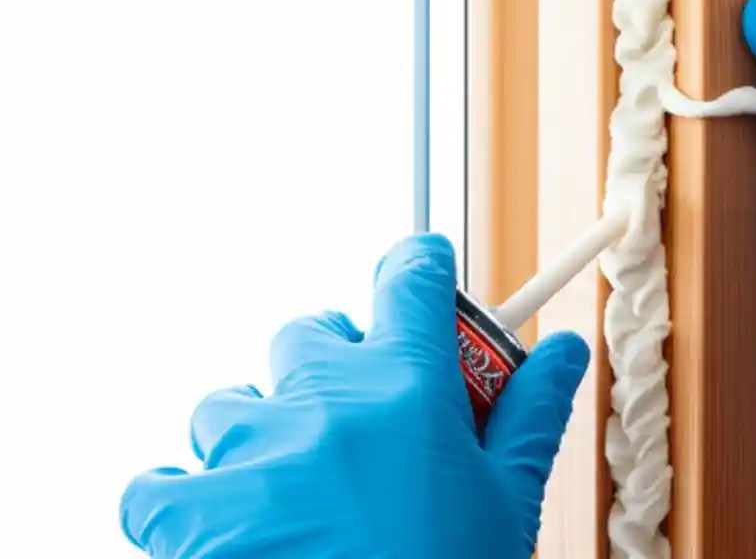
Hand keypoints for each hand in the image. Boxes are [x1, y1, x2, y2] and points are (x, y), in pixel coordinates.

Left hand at [120, 235, 587, 557]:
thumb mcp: (508, 500)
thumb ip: (531, 413)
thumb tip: (567, 350)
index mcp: (411, 390)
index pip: (408, 280)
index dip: (415, 265)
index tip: (417, 266)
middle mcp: (326, 403)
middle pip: (306, 335)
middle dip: (329, 364)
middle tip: (353, 419)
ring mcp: (255, 456)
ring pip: (228, 405)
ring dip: (255, 435)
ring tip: (286, 488)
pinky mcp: (197, 518)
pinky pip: (154, 487)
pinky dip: (177, 502)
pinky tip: (213, 524)